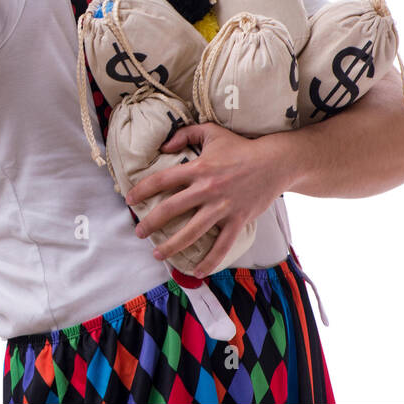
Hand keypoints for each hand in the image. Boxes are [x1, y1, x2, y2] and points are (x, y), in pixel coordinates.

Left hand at [125, 123, 292, 276]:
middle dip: (150, 224)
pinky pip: (222, 245)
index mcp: (198, 168)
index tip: (129, 199)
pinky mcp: (238, 220)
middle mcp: (207, 189)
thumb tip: (163, 147)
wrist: (275, 162)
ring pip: (191, 232)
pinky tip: (198, 271)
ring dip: (171, 246)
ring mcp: (222, 207)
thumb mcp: (212, 132)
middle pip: (170, 209)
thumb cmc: (241, 147)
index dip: (141, 190)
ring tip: (157, 254)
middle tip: (139, 233)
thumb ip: (185, 134)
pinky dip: (210, 260)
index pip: (162, 180)